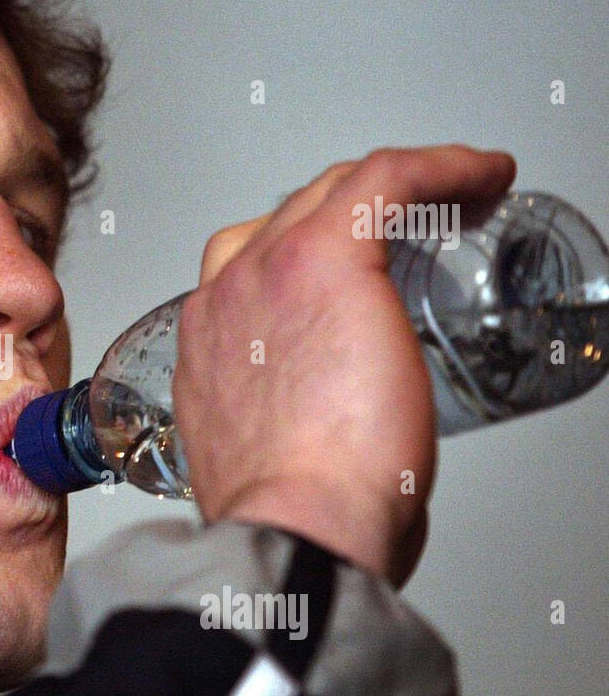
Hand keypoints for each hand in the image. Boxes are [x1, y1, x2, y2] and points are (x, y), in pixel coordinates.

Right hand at [174, 145, 516, 585]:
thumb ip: (298, 435)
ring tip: (460, 193)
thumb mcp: (272, 466)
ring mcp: (270, 273)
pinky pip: (390, 179)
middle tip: (420, 223)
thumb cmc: (293, 518)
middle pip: (292, 214)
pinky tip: (485, 173)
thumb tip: (357, 448)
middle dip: (358, 208)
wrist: (292, 527)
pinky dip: (444, 167)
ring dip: (402, 184)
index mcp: (210, 347)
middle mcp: (228, 299)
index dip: (312, 252)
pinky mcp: (328, 259)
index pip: (253, 267)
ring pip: (337, 189)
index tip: (366, 265)